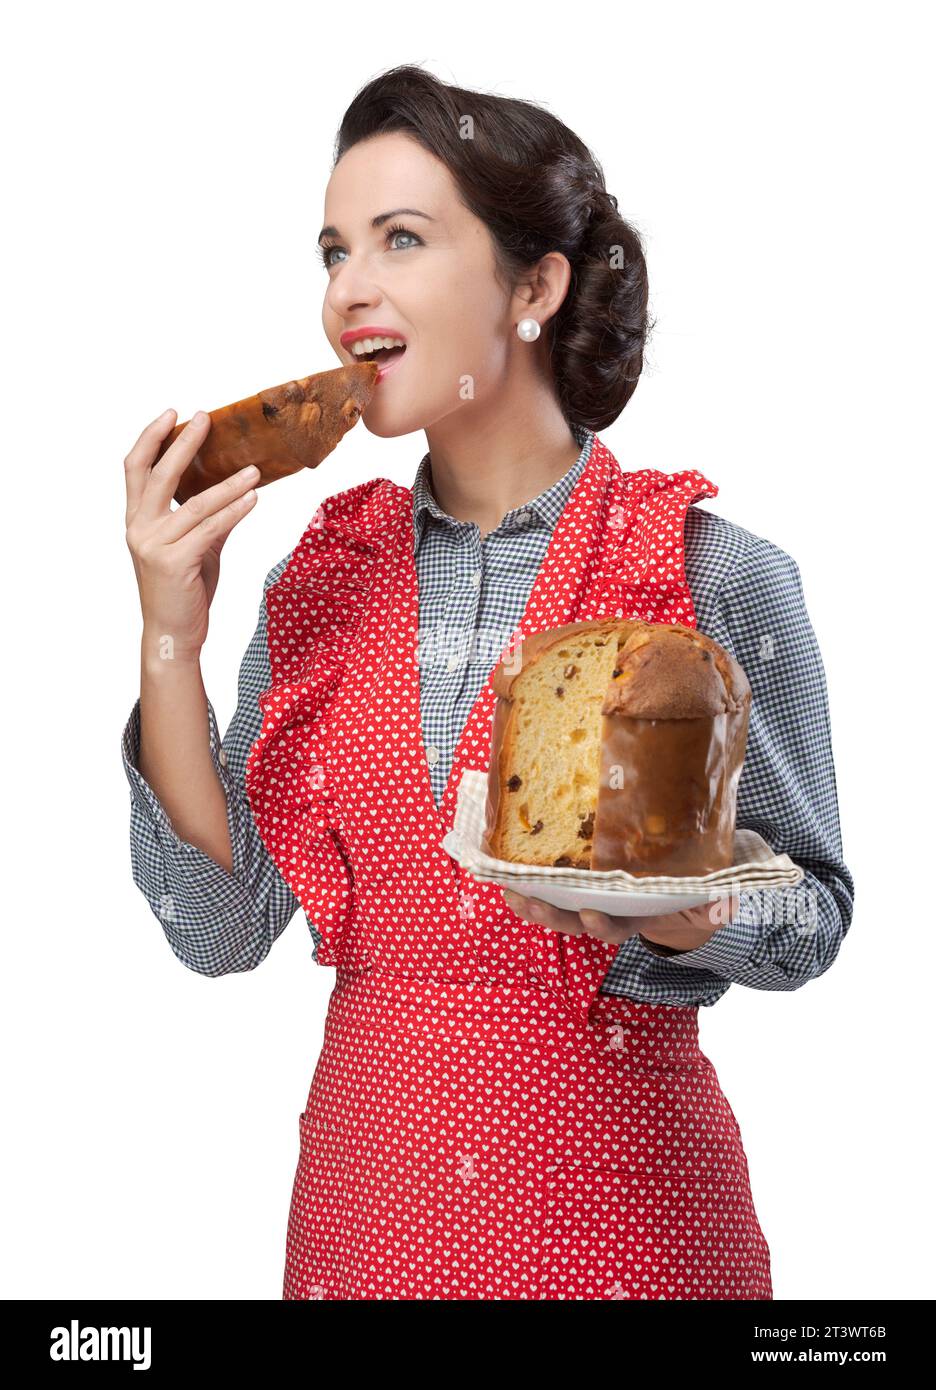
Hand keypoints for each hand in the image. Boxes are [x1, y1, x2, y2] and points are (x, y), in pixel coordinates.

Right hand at [124, 408, 260, 661]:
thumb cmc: (182, 591)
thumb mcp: (193, 548)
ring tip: (254, 469)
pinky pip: (211, 529)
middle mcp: (139, 529)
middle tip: (206, 418)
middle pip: (159, 474)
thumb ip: (206, 521)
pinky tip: (253, 498)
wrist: (174, 634)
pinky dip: (234, 511)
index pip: (136, 468)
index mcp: (137, 520)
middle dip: (184, 443)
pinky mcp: (175, 562)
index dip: (151, 437)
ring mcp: (154, 546)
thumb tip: (236, 493)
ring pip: (195, 503)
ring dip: (228, 483)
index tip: (173, 414)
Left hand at [500, 889, 740, 952]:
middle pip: (576, 920)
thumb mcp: (710, 897)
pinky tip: (511, 872)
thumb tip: (727, 902)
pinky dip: (534, 882)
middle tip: (529, 902)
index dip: (604, 925)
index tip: (591, 916)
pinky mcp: (584, 884)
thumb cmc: (696, 892)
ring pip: (559, 908)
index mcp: (638, 916)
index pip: (618, 927)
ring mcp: (595, 900)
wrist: (684, 890)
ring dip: (532, 902)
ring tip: (508, 891)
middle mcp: (612, 912)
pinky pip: (556, 888)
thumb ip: (716, 901)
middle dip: (551, 914)